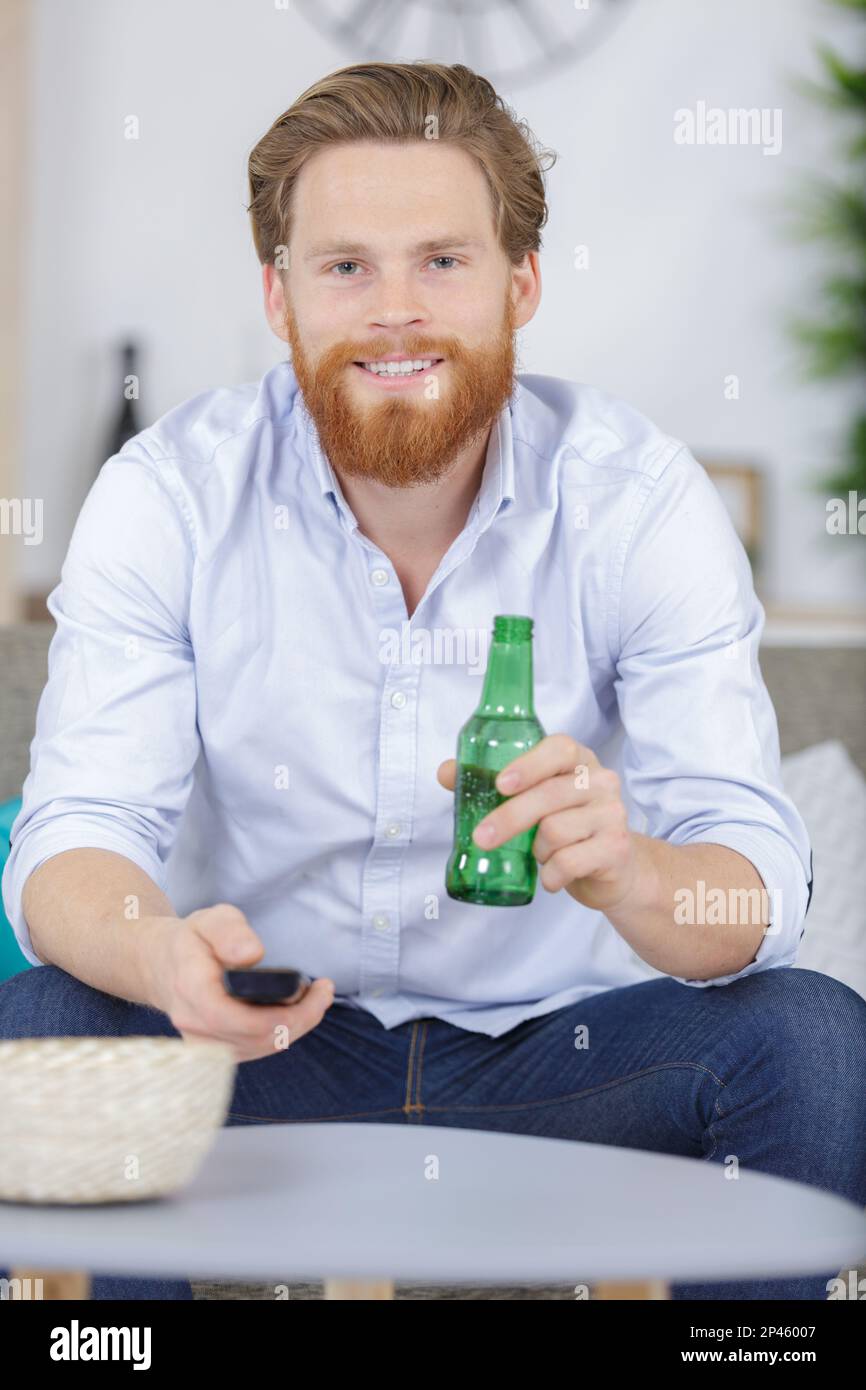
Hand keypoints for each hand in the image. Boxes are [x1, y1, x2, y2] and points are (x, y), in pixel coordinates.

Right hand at [147, 903, 334, 1062]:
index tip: (316, 988)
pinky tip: (296, 1012)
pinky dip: (280, 1033)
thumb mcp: (209, 920)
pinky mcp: (213, 1051)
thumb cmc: (191, 941)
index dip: (288, 1012)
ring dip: (295, 1026)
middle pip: (258, 1037)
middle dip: (301, 1017)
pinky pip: (254, 1050)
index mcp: (191, 989)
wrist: (160, 965)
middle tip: (324, 991)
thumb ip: (230, 932)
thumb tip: (252, 955)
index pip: (242, 1020)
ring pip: (260, 1047)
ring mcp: (202, 1043)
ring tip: (316, 998)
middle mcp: (194, 1024)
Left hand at [437, 734, 638, 912]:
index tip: (501, 784)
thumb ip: (489, 781)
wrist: (612, 866)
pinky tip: (552, 876)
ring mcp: (612, 814)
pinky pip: (569, 862)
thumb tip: (446, 772)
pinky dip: (551, 874)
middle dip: (509, 818)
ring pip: (556, 831)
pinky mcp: (616, 848)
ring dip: (537, 851)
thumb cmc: (564, 824)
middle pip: (549, 795)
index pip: (560, 749)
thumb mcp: (531, 799)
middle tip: (482, 838)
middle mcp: (600, 781)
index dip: (529, 764)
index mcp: (578, 760)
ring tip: (541, 853)